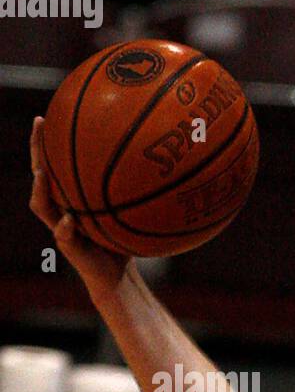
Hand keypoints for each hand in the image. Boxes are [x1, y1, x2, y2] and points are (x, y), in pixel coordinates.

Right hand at [29, 117, 130, 297]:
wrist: (117, 276)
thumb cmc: (124, 241)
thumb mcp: (131, 215)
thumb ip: (136, 196)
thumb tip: (160, 169)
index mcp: (71, 198)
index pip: (56, 164)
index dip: (49, 141)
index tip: (49, 115)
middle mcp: (61, 208)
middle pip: (40, 174)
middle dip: (38, 149)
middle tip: (41, 123)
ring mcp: (60, 227)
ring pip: (40, 204)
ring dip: (40, 187)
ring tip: (41, 173)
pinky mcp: (69, 248)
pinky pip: (62, 235)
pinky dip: (65, 227)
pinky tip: (69, 218)